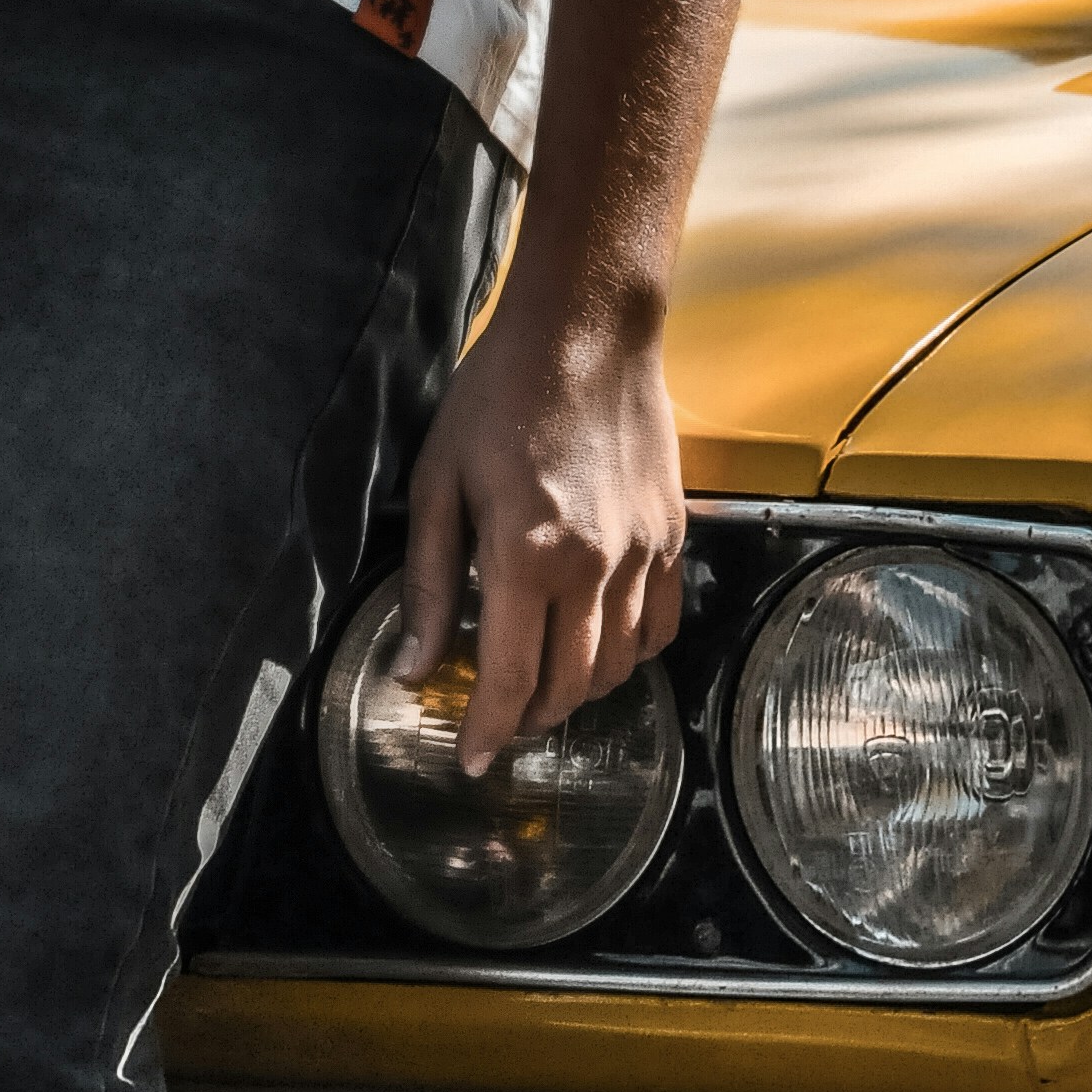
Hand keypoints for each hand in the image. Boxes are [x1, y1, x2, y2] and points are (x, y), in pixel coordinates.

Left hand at [397, 280, 686, 778]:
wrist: (588, 330)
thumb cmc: (499, 395)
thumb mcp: (440, 482)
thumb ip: (432, 583)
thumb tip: (416, 667)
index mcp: (527, 555)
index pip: (512, 680)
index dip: (488, 732)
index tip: (469, 761)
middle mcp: (596, 567)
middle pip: (570, 685)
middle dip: (530, 720)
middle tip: (499, 722)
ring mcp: (644, 553)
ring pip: (620, 665)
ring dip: (579, 691)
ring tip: (543, 687)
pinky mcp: (674, 534)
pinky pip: (663, 624)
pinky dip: (633, 654)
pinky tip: (600, 645)